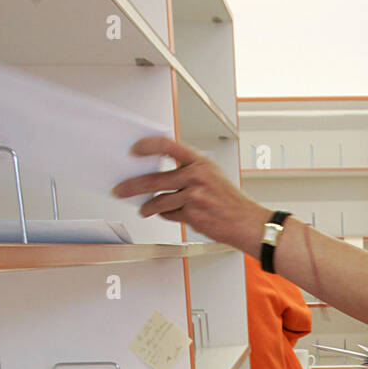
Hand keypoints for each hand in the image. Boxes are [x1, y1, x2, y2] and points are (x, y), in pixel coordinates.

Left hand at [113, 138, 266, 254]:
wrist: (247, 222)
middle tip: (120, 189)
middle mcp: (196, 176)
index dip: (148, 146)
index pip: (168, 146)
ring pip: (159, 200)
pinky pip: (170, 214)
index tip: (134, 150)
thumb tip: (161, 173)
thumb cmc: (230, 200)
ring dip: (146, 207)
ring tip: (142, 210)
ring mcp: (194, 196)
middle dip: (133, 185)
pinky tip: (166, 215)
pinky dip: (165, 215)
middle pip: (155, 178)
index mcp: (200, 161)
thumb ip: (189, 170)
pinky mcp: (193, 215)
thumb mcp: (212, 175)